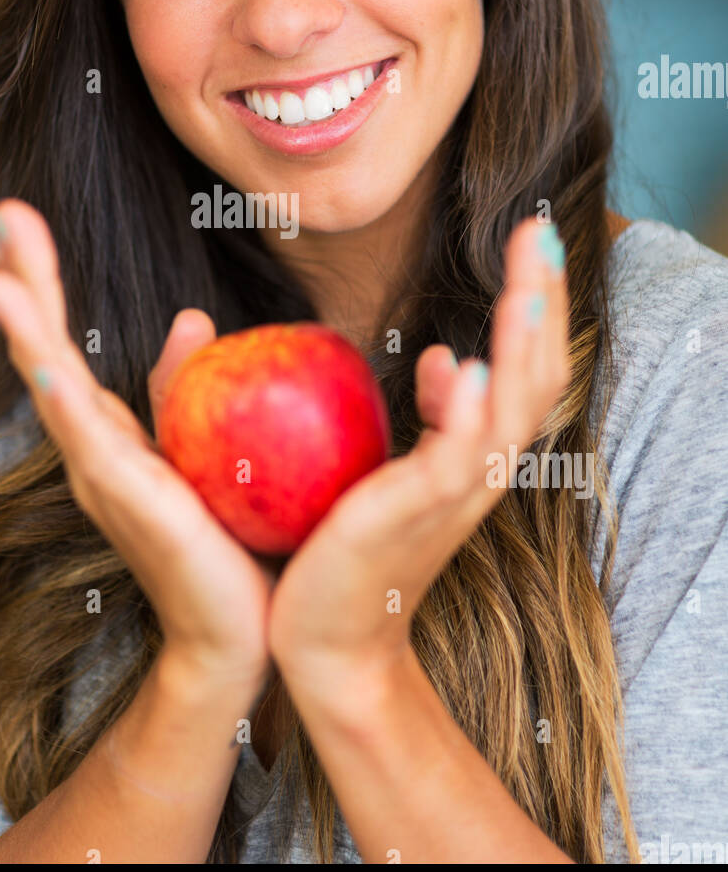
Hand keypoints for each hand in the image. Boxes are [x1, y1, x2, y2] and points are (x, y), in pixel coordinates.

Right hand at [0, 198, 273, 689]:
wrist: (236, 633)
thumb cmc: (225, 543)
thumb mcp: (206, 448)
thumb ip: (188, 387)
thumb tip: (191, 320)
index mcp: (110, 435)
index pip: (66, 346)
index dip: (44, 285)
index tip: (21, 223)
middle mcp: (92, 450)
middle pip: (46, 353)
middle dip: (26, 285)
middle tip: (5, 215)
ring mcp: (101, 476)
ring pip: (54, 387)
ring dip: (28, 329)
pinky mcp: (126, 501)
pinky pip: (89, 440)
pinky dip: (62, 397)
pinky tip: (44, 359)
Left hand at [266, 216, 570, 689]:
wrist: (328, 637)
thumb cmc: (354, 546)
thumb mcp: (399, 469)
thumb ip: (432, 414)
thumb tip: (441, 356)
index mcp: (477, 452)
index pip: (525, 365)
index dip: (536, 302)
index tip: (531, 237)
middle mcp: (479, 470)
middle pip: (534, 377)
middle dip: (541, 304)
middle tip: (539, 234)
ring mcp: (451, 496)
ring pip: (507, 412)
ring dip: (518, 349)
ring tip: (525, 288)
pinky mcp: (410, 517)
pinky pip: (450, 464)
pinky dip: (461, 417)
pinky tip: (459, 371)